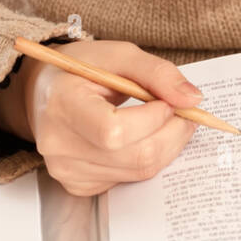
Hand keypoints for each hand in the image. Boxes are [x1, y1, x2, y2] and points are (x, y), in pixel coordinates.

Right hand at [19, 39, 202, 195]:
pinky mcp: (78, 185)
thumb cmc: (84, 67)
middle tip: (187, 114)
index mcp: (63, 104)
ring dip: (166, 147)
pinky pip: (128, 180)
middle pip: (133, 157)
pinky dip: (146, 158)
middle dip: (172, 135)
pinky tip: (143, 137)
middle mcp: (59, 145)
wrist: (48, 91)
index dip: (152, 119)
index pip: (114, 131)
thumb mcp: (119, 55)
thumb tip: (193, 100)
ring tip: (169, 121)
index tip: (169, 102)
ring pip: (137, 172)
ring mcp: (67, 171)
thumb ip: (157, 73)